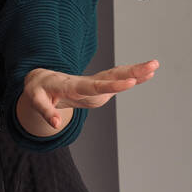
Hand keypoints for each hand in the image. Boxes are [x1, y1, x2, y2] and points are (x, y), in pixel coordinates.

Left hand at [21, 60, 158, 130]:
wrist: (40, 80)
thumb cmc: (38, 90)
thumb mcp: (36, 101)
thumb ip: (46, 112)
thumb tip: (56, 124)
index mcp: (71, 85)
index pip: (94, 85)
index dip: (112, 85)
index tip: (130, 82)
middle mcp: (85, 81)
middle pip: (110, 76)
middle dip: (131, 71)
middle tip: (152, 66)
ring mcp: (93, 82)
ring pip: (115, 75)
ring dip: (135, 71)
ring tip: (155, 66)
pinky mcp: (97, 86)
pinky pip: (116, 79)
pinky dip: (131, 76)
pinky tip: (148, 74)